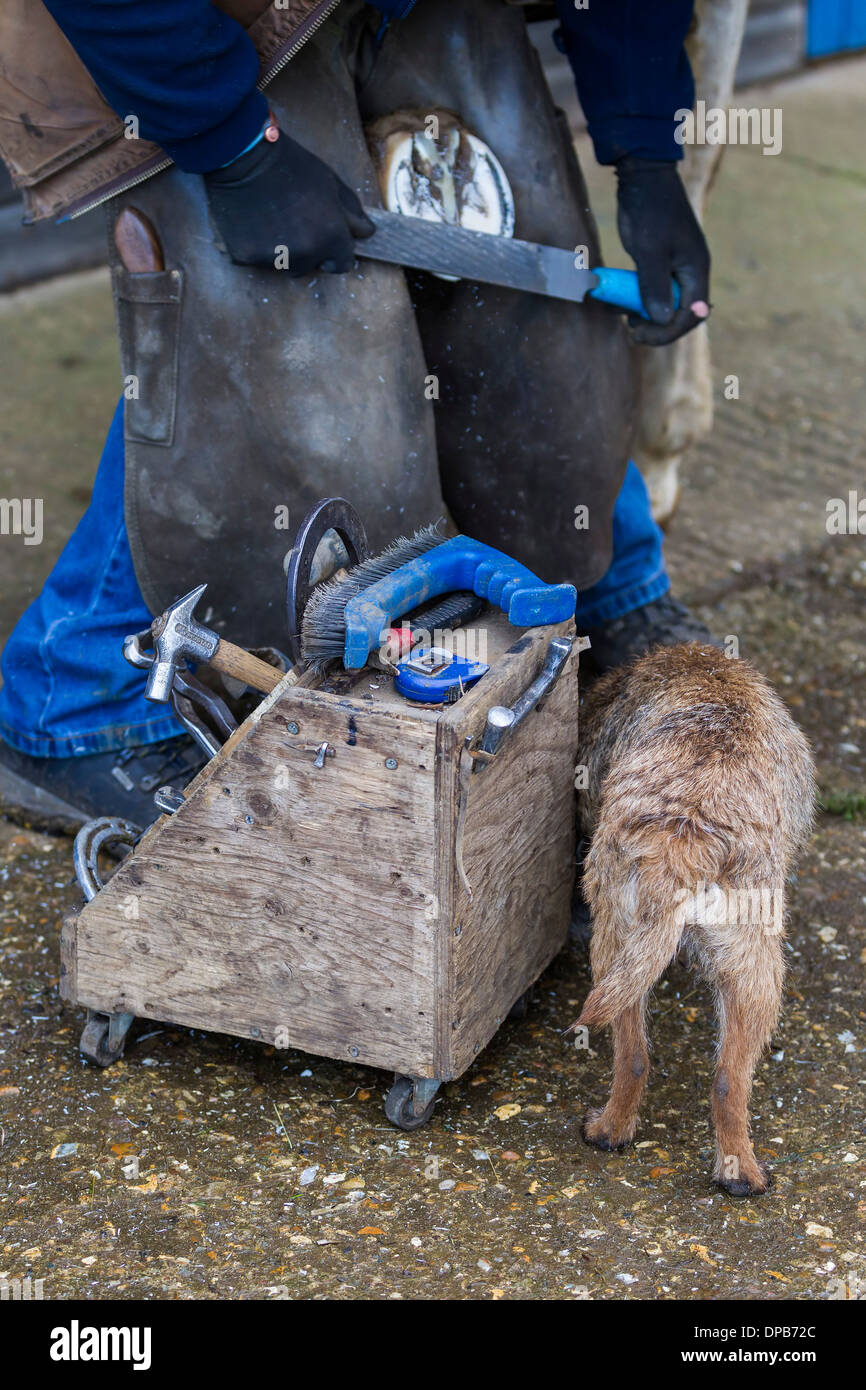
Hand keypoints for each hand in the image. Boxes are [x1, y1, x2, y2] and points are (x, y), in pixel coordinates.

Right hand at [204, 127, 374, 274]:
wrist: (244, 154)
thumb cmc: (292, 165)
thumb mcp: (330, 183)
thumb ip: (352, 213)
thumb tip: (366, 233)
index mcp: (330, 237)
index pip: (343, 264)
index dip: (336, 252)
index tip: (326, 241)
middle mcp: (304, 254)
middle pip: (310, 266)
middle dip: (307, 251)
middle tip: (293, 221)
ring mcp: (273, 258)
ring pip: (284, 265)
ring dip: (282, 251)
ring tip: (272, 219)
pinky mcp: (245, 257)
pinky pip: (256, 259)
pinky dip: (255, 245)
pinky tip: (252, 221)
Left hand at [615, 156, 710, 345]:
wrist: (643, 175)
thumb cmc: (649, 210)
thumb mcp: (649, 251)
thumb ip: (655, 286)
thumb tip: (662, 320)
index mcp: (696, 270)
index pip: (691, 314)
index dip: (668, 332)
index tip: (640, 335)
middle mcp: (690, 271)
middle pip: (680, 313)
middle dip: (657, 326)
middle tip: (631, 329)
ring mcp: (676, 266)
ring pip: (665, 303)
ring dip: (645, 313)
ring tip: (622, 314)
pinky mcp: (661, 261)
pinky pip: (654, 289)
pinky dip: (638, 297)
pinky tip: (619, 300)